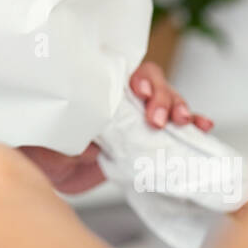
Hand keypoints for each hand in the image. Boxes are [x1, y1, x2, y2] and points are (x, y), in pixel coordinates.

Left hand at [16, 62, 213, 194]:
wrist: (52, 176)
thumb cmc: (44, 148)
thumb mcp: (48, 140)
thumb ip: (69, 137)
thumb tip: (90, 143)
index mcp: (96, 89)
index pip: (122, 71)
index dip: (136, 77)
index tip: (137, 91)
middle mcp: (119, 99)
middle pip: (151, 83)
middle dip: (160, 96)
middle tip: (158, 119)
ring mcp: (137, 118)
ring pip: (168, 102)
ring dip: (179, 108)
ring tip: (186, 122)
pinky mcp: (148, 141)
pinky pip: (175, 130)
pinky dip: (192, 128)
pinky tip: (203, 129)